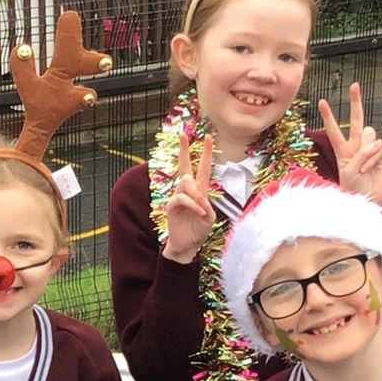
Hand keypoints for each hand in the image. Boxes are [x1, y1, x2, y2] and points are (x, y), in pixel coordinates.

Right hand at [160, 136, 216, 262]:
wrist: (187, 246)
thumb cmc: (199, 230)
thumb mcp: (209, 217)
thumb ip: (206, 204)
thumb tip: (199, 196)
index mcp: (199, 190)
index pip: (202, 168)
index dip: (206, 153)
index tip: (208, 137)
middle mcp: (187, 191)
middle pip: (184, 166)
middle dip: (184, 150)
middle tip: (182, 134)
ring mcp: (178, 197)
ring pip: (185, 182)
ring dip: (195, 193)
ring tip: (201, 207)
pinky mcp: (171, 206)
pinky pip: (181, 198)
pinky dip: (192, 204)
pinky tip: (199, 211)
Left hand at [318, 84, 381, 207]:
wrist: (367, 202)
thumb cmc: (352, 190)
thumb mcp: (348, 172)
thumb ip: (359, 154)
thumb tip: (374, 143)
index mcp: (342, 151)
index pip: (334, 130)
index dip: (328, 116)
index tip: (321, 101)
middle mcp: (355, 147)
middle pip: (356, 120)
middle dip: (356, 102)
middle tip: (354, 85)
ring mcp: (369, 151)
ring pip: (371, 136)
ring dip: (367, 152)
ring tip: (363, 169)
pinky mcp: (380, 157)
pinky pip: (379, 149)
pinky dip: (374, 160)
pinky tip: (370, 171)